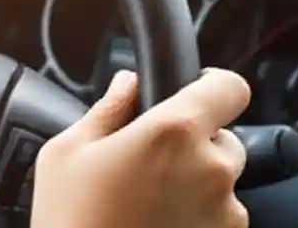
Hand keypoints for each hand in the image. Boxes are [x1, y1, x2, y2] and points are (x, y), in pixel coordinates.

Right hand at [32, 68, 250, 227]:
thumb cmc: (70, 223)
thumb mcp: (67, 154)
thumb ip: (108, 109)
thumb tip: (128, 84)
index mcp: (174, 132)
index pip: (231, 88)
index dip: (215, 85)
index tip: (198, 91)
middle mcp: (210, 169)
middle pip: (226, 139)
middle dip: (198, 146)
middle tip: (154, 166)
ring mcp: (224, 213)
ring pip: (223, 184)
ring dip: (199, 187)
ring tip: (151, 207)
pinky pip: (221, 220)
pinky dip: (200, 221)